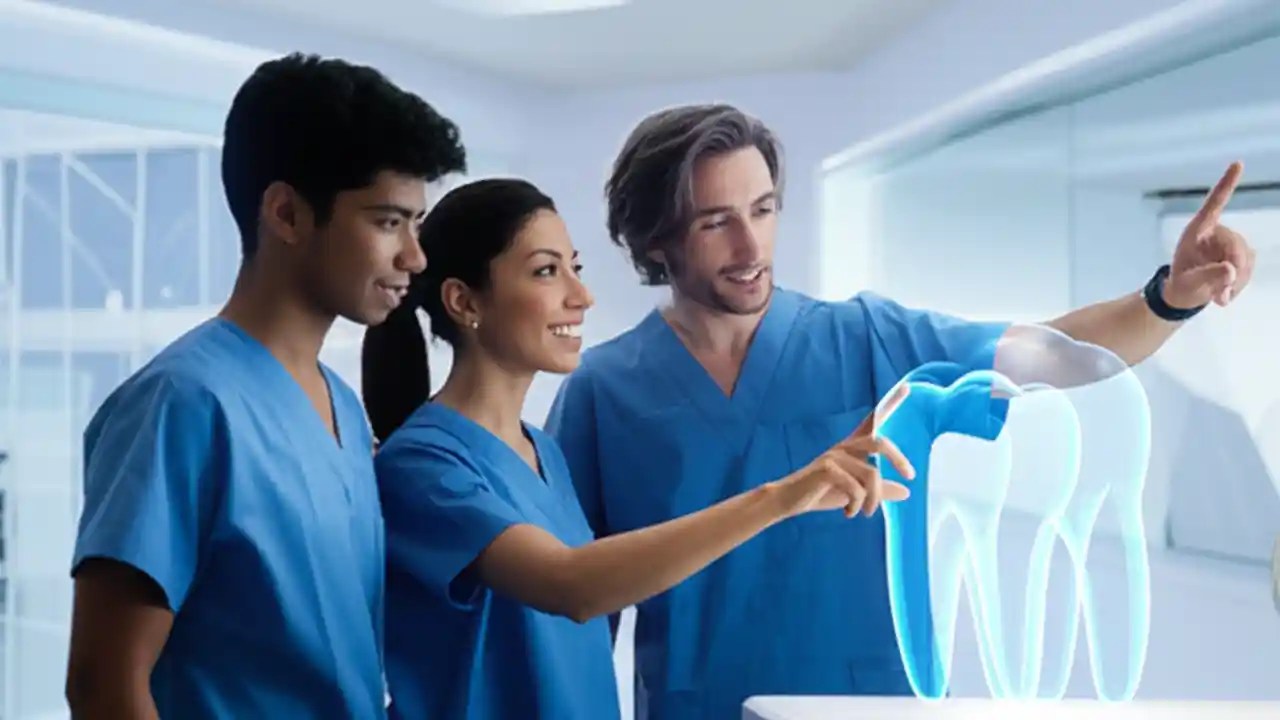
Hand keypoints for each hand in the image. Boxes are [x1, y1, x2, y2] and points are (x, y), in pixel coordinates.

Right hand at [775, 385, 916, 518]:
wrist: (789, 500)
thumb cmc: (821, 492)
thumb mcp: (857, 494)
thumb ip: (881, 491)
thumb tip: (907, 492)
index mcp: (853, 448)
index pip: (873, 422)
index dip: (890, 404)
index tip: (907, 387)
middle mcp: (845, 447)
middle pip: (880, 442)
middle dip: (899, 459)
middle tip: (910, 476)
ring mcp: (835, 456)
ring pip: (871, 475)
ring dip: (873, 500)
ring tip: (865, 512)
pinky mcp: (826, 468)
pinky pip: (856, 488)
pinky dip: (857, 504)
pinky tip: (849, 513)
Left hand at [1166, 161, 1256, 308]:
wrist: (1186, 295)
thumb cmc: (1181, 285)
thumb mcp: (1188, 284)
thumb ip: (1207, 276)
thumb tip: (1231, 270)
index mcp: (1197, 230)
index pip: (1214, 204)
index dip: (1226, 184)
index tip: (1238, 163)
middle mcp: (1215, 232)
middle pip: (1235, 244)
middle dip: (1233, 270)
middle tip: (1222, 295)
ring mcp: (1229, 243)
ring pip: (1245, 257)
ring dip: (1237, 280)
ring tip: (1219, 298)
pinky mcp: (1240, 254)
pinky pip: (1249, 266)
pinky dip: (1241, 283)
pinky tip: (1226, 295)